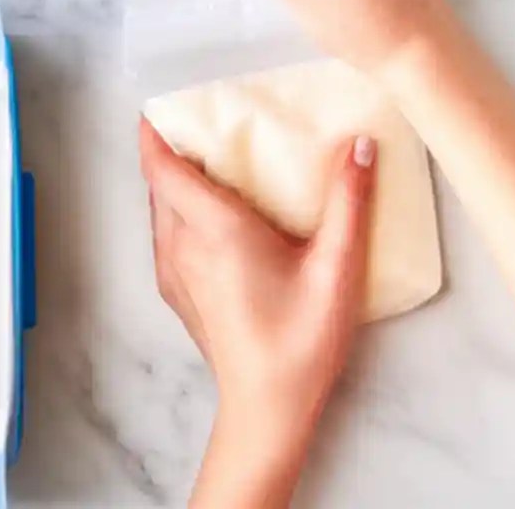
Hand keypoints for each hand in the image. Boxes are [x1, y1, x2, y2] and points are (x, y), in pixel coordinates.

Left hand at [139, 118, 375, 505]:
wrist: (266, 409)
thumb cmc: (300, 341)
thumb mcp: (337, 268)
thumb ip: (349, 201)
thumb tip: (359, 145)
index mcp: (213, 231)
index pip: (163, 167)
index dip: (155, 132)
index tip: (163, 104)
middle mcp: (181, 246)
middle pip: (159, 183)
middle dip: (173, 148)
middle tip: (207, 124)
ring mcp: (173, 273)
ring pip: (161, 211)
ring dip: (176, 182)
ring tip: (214, 163)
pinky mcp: (178, 293)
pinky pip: (168, 236)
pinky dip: (180, 212)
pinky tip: (218, 217)